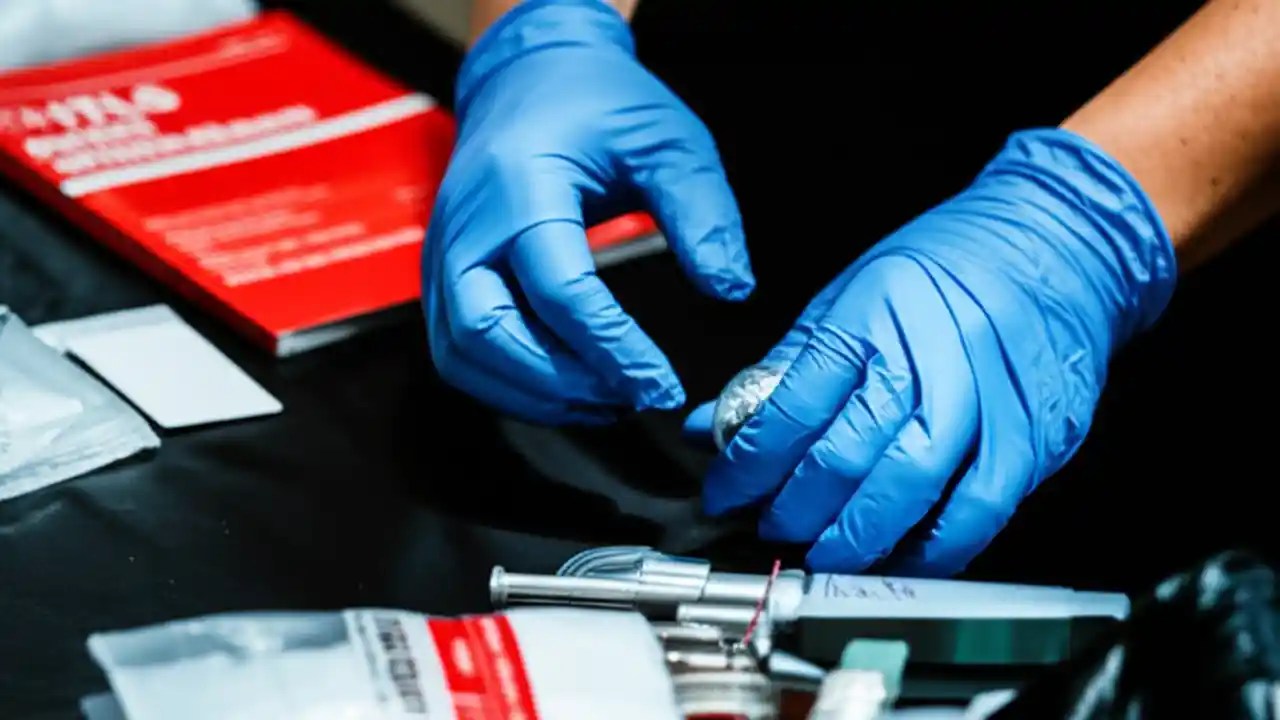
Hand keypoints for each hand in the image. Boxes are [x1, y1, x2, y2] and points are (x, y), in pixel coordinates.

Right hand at [423, 0, 753, 423]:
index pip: (558, 289)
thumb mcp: (668, 140)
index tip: (661, 384)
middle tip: (629, 399)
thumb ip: (703, 213)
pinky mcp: (443, 274)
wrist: (529, 75)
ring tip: (604, 403)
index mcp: (520, 186)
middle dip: (559, 385)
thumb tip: (730, 288)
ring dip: (530, 395)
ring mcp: (444, 251)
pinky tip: (566, 390)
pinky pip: (459, 349)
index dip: (612, 349)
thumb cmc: (595, 101)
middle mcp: (466, 224)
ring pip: (462, 354)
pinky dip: (507, 384)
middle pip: (487, 332)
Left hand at [686, 129, 1176, 575]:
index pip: (790, 412)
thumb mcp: (849, 293)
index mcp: (869, 322)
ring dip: (855, 541)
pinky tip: (901, 556)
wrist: (1059, 245)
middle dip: (794, 511)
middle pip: (844, 460)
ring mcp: (984, 403)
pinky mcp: (1032, 437)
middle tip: (774, 527)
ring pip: (907, 493)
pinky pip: (977, 513)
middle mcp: (926, 363)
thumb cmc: (950, 266)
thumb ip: (784, 369)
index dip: (747, 467)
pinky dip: (934, 549)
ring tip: (826, 553)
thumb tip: (712, 425)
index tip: (726, 492)